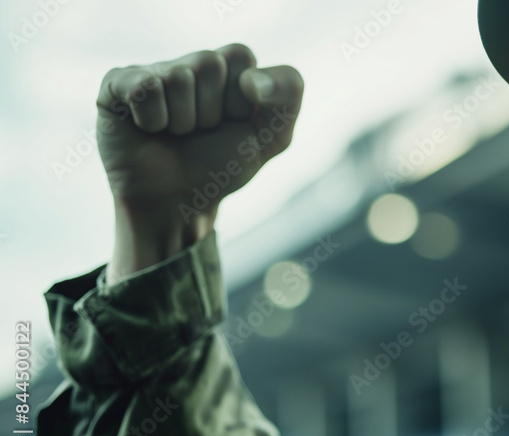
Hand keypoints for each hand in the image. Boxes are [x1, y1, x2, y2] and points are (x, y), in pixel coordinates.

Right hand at [98, 44, 303, 282]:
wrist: (177, 205)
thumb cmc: (222, 168)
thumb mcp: (273, 136)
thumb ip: (288, 94)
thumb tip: (251, 78)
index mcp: (226, 69)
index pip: (239, 54)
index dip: (240, 98)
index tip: (233, 123)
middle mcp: (187, 65)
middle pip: (209, 63)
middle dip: (212, 111)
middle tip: (200, 132)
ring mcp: (152, 72)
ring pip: (178, 77)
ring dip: (183, 121)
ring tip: (176, 135)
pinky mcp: (118, 84)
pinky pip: (144, 87)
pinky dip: (153, 120)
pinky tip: (148, 130)